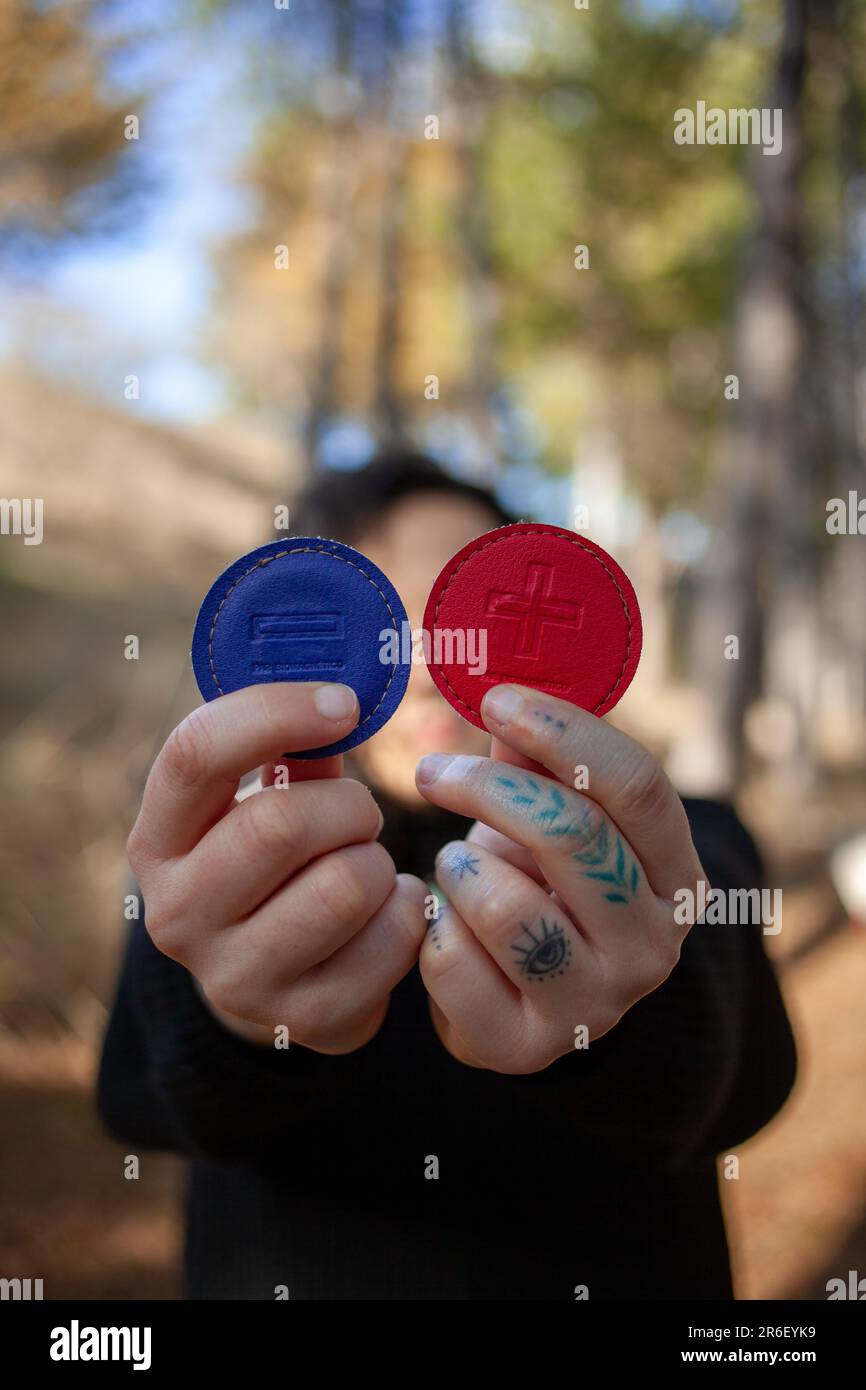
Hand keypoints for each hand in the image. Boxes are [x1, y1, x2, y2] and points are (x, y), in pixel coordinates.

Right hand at [127, 682, 426, 1052]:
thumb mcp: (264, 797)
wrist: (277, 977)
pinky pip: (390, 940)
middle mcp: (177, 914)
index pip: (195, 754)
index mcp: (157, 840)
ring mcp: (234, 977)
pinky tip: (384, 915)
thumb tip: (343, 681)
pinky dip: (406, 913)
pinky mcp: (301, 1020)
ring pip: (345, 884)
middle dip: (348, 805)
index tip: (342, 703)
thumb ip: (291, 744)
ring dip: (377, 860)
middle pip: (279, 824)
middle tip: (360, 812)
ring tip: (365, 865)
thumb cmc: (276, 859)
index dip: (276, 712)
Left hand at [414, 683, 706, 1073]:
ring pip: (507, 906)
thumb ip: (537, 755)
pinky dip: (432, 929)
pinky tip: (443, 926)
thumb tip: (501, 671)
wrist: (520, 1002)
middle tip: (434, 771)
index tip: (497, 698)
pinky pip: (453, 960)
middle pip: (572, 834)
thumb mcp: (553, 819)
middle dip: (488, 787)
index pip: (638, 787)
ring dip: (459, 869)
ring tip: (453, 867)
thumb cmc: (539, 887)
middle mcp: (653, 948)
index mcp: (678, 878)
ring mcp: (594, 1005)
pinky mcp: (526, 1047)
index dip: (564, 732)